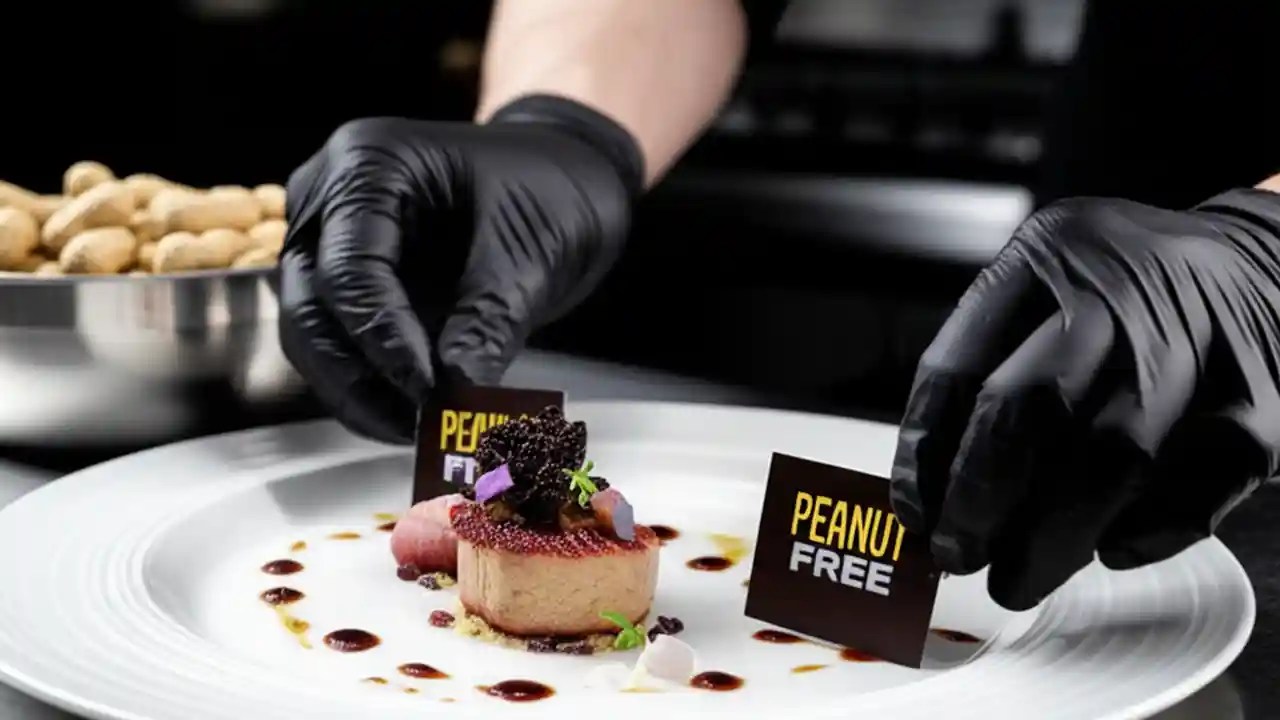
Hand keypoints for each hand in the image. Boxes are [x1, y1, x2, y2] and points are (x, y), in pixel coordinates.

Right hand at [279, 96, 642, 443]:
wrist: (565, 182)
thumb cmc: (547, 193)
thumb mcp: (528, 258)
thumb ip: (486, 327)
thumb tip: (456, 400)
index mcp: (369, 164)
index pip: (349, 268)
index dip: (382, 339)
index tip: (425, 391)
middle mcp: (329, 198)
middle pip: (311, 305)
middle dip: (357, 377)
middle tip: (416, 426)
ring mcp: (328, 240)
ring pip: (312, 334)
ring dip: (357, 392)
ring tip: (418, 429)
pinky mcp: (346, 283)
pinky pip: (338, 343)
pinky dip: (369, 384)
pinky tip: (412, 416)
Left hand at [890, 188, 1279, 609]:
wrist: (1264, 262)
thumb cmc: (1125, 296)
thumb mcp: (1047, 285)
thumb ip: (989, 368)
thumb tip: (931, 494)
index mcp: (1045, 255)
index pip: (958, 366)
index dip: (924, 455)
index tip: (914, 517)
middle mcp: (1120, 291)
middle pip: (1028, 408)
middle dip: (979, 500)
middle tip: (956, 556)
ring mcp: (1199, 344)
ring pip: (1110, 460)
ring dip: (1051, 538)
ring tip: (1016, 579)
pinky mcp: (1261, 401)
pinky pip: (1195, 491)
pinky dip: (1143, 534)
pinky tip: (1106, 549)